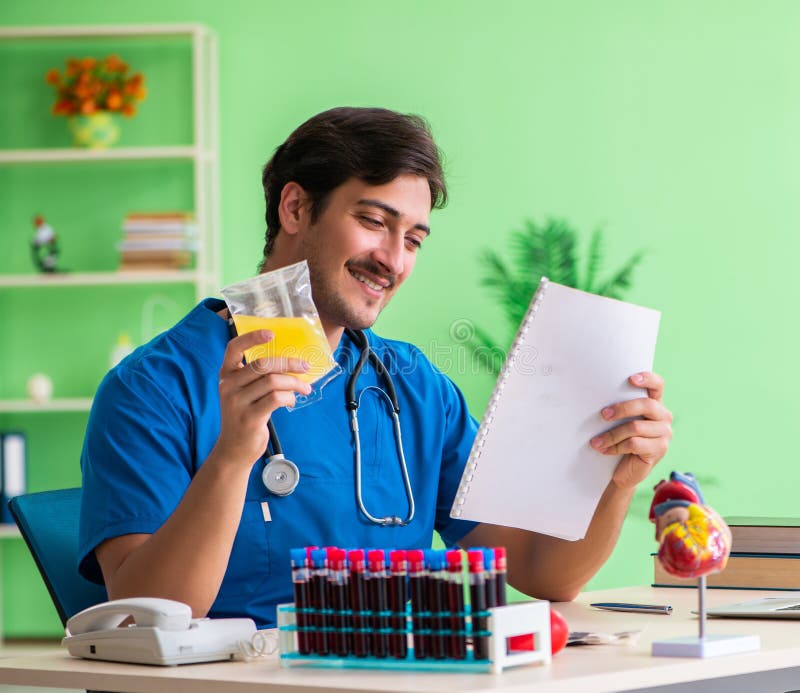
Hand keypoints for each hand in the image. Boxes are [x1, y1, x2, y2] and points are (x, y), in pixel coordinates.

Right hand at [214, 329, 311, 465]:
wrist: (234, 448)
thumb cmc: (245, 415)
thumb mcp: (243, 392)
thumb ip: (258, 377)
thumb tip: (292, 362)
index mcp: (226, 375)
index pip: (233, 348)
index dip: (252, 338)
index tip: (271, 334)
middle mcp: (228, 386)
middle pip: (263, 364)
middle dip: (289, 363)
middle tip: (305, 366)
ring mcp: (237, 402)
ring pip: (273, 382)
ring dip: (295, 383)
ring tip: (304, 388)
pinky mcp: (249, 418)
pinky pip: (277, 399)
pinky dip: (290, 397)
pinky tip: (292, 401)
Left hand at [589, 371, 672, 489]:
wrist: (623, 471)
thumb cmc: (619, 441)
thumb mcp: (619, 422)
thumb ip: (619, 408)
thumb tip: (595, 397)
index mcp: (655, 404)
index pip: (658, 385)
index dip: (647, 379)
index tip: (631, 379)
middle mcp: (664, 417)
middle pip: (646, 405)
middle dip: (622, 408)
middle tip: (603, 415)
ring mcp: (664, 434)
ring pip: (636, 427)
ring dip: (612, 434)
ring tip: (596, 441)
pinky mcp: (659, 450)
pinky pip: (634, 444)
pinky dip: (616, 446)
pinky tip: (604, 450)